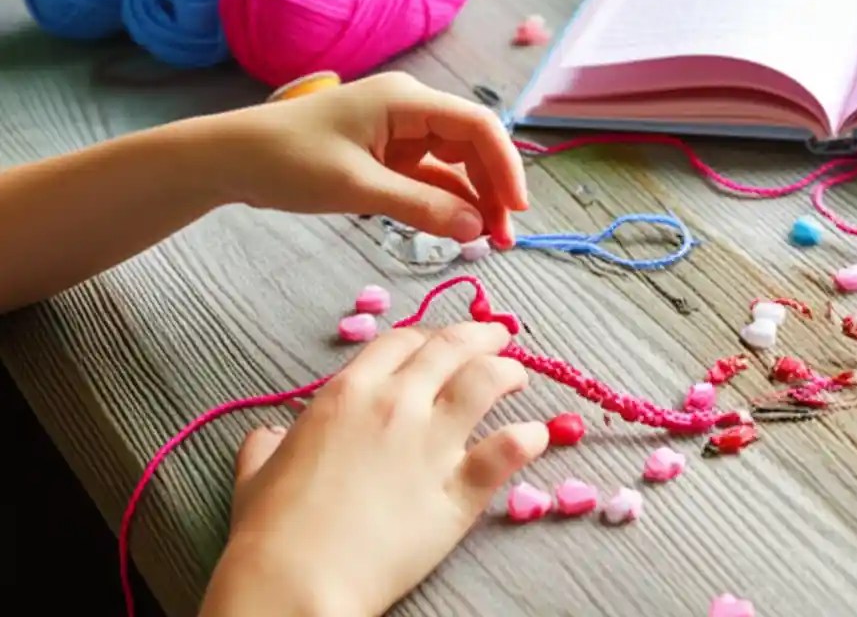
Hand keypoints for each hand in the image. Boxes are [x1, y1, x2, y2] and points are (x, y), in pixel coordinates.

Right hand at [199, 324, 548, 616]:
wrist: (297, 582)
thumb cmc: (270, 531)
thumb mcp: (257, 473)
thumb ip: (268, 445)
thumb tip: (269, 437)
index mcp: (348, 394)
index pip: (401, 342)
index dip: (427, 338)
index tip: (441, 344)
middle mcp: (395, 405)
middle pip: (450, 347)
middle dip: (480, 336)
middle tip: (499, 336)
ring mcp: (432, 443)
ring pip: (486, 381)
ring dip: (507, 371)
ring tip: (517, 376)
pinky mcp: (461, 489)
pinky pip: (509, 449)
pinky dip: (529, 437)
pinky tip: (538, 435)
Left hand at [215, 72, 527, 247]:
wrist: (230, 159)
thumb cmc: (287, 161)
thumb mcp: (357, 188)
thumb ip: (421, 208)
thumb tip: (477, 229)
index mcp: (407, 101)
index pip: (478, 127)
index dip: (506, 166)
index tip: (517, 210)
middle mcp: (411, 111)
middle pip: (474, 146)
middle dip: (494, 189)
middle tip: (503, 239)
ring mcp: (400, 134)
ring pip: (456, 165)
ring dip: (475, 200)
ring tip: (488, 242)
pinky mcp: (388, 156)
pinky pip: (431, 179)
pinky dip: (448, 204)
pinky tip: (460, 231)